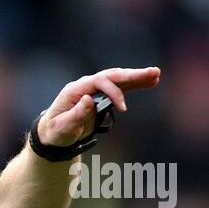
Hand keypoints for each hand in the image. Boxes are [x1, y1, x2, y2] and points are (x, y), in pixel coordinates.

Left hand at [37, 67, 161, 146]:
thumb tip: (88, 99)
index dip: (113, 92)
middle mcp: (85, 86)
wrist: (52, 135)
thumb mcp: (63, 128)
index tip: (123, 108)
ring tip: (156, 74)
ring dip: (136, 77)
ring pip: (117, 80)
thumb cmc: (56, 132)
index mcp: (74, 90)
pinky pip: (120, 88)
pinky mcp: (101, 96)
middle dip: (131, 75)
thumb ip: (75, 115)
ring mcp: (93, 90)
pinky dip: (134, 85)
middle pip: (110, 76)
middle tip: (152, 73)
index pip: (98, 82)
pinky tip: (151, 82)